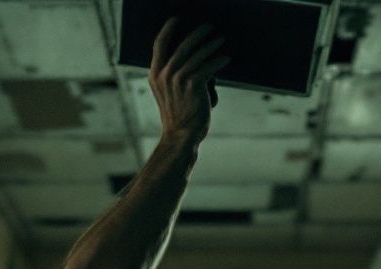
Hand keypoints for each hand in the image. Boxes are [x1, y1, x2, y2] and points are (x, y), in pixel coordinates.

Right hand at [149, 19, 228, 144]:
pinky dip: (218, 61)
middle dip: (197, 33)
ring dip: (211, 45)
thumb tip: (203, 60)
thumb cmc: (180, 116)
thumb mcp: (172, 93)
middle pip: (182, 45)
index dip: (167, 30)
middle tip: (209, 27)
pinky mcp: (193, 85)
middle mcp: (164, 74)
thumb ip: (180, 76)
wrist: (180, 136)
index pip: (159, 45)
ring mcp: (177, 79)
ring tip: (221, 40)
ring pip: (198, 54)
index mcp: (155, 75)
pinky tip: (225, 59)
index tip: (176, 20)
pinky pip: (209, 67)